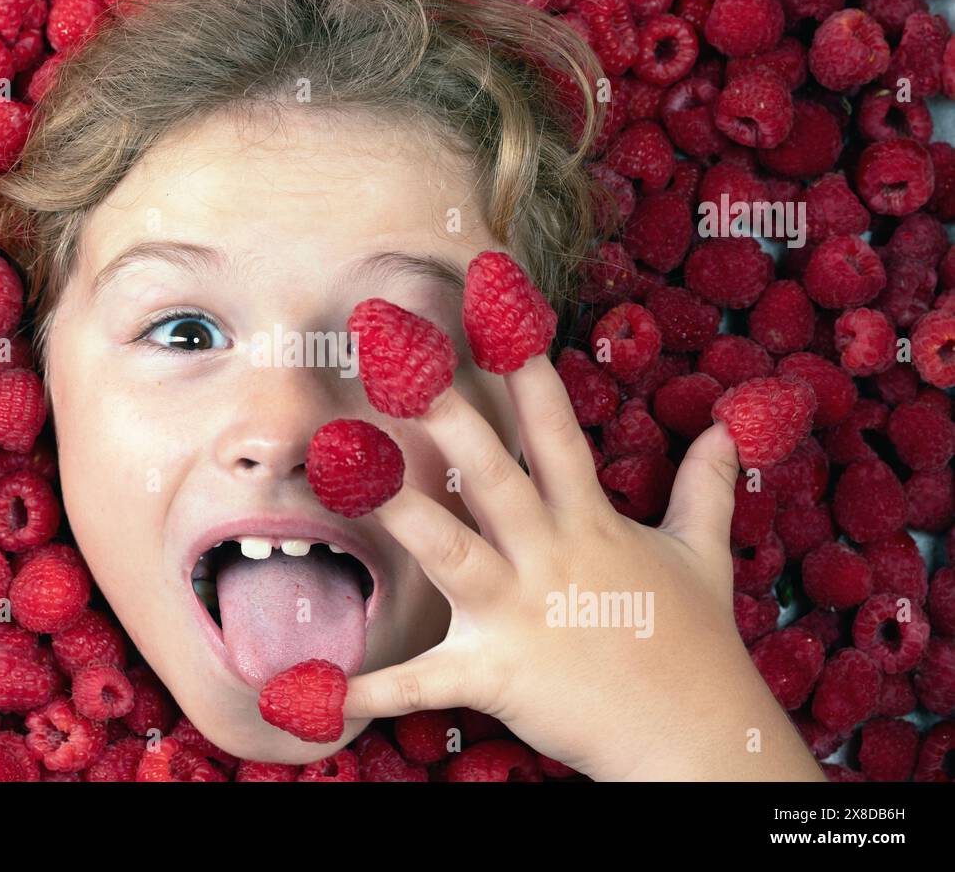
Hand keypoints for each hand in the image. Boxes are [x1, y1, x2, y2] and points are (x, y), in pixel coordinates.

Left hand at [345, 354, 824, 780]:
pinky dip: (372, 690)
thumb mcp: (704, 554)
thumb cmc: (696, 644)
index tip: (497, 310)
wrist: (695, 740)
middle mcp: (550, 556)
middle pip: (493, 474)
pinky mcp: (495, 674)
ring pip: (450, 551)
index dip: (526, 369)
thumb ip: (708, 486)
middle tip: (401, 362)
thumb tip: (731, 428)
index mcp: (591, 523)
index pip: (555, 431)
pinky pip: (424, 681)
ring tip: (345, 471)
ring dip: (400, 512)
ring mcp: (520, 613)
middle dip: (449, 414)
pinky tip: (317, 691)